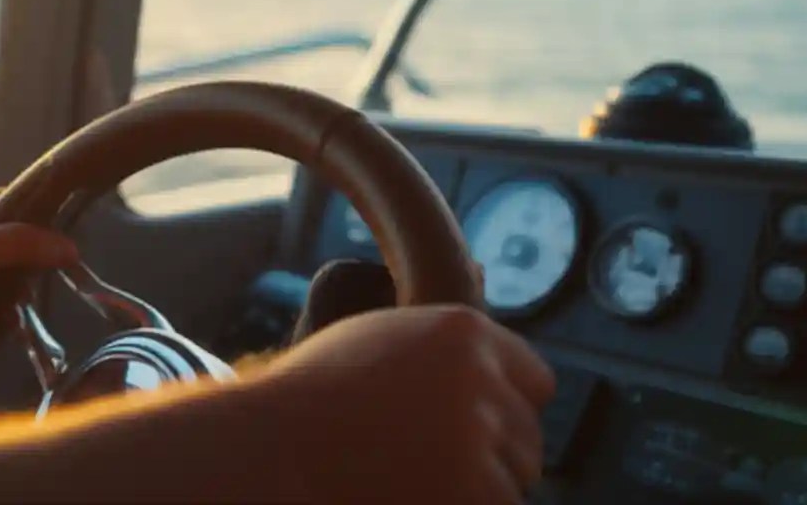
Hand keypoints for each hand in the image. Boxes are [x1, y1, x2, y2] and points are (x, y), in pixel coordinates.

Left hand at [0, 189, 77, 359]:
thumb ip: (24, 244)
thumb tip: (70, 248)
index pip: (16, 202)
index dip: (40, 219)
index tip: (59, 243)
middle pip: (14, 250)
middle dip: (24, 276)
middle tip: (23, 293)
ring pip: (0, 286)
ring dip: (7, 308)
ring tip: (4, 323)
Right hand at [256, 305, 554, 502]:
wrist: (271, 448)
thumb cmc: (310, 399)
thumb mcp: (378, 339)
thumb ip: (439, 346)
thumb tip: (483, 320)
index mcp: (462, 330)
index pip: (535, 382)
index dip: (505, 411)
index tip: (472, 433)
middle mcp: (482, 376)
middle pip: (529, 438)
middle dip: (493, 458)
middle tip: (432, 466)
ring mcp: (481, 436)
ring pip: (515, 482)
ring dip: (478, 491)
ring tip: (411, 480)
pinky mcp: (476, 490)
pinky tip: (412, 496)